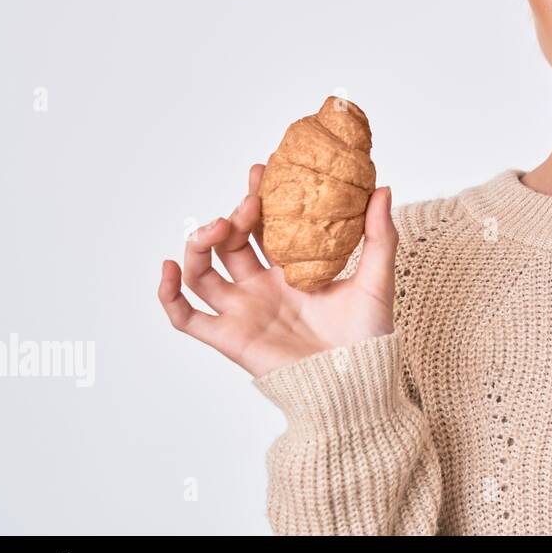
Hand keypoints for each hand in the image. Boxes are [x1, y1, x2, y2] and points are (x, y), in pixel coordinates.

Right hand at [157, 164, 395, 378]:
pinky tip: (170, 267)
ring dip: (201, 244)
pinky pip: (185, 317)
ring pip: (204, 271)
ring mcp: (243, 311)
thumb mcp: (378, 279)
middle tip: (251, 197)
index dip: (258, 198)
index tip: (262, 170)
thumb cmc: (369, 337)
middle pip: (232, 244)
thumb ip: (379, 235)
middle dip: (235, 215)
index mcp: (293, 272)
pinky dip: (169, 293)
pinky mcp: (229, 337)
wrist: (357, 382)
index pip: (266, 227)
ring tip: (218, 226)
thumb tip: (382, 187)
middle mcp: (263, 289)